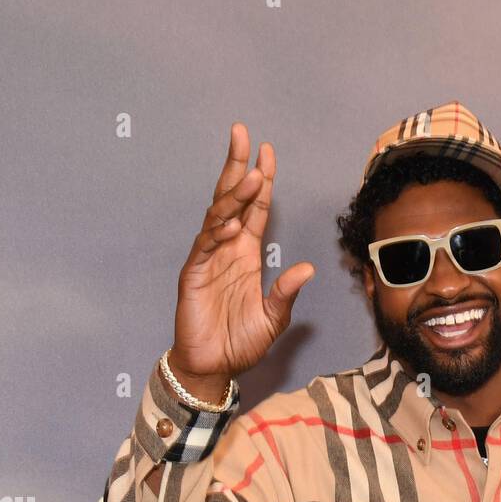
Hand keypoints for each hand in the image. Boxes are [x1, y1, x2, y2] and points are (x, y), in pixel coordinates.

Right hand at [169, 121, 314, 390]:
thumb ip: (286, 293)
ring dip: (233, 195)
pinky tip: (230, 221)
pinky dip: (217, 232)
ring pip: (219, 216)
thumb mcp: (273, 319)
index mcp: (247, 255)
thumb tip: (307, 268)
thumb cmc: (239, 344)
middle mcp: (227, 250)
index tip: (267, 151)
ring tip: (248, 173)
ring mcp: (208, 259)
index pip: (256, 209)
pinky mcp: (193, 274)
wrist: (212, 368)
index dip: (262, 182)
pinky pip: (205, 246)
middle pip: (232, 199)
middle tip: (242, 133)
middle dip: (238, 166)